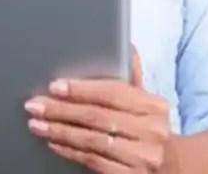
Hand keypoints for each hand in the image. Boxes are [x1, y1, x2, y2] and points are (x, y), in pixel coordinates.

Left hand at [25, 48, 175, 172]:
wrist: (173, 167)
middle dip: (61, 110)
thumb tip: (127, 46)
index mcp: (154, 106)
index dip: (82, 89)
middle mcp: (151, 131)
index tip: (56, 86)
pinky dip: (70, 151)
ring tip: (38, 124)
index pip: (113, 93)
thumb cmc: (151, 129)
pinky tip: (55, 143)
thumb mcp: (147, 103)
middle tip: (35, 105)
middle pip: (98, 117)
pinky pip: (93, 161)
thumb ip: (133, 78)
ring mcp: (142, 157)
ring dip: (60, 131)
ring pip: (92, 140)